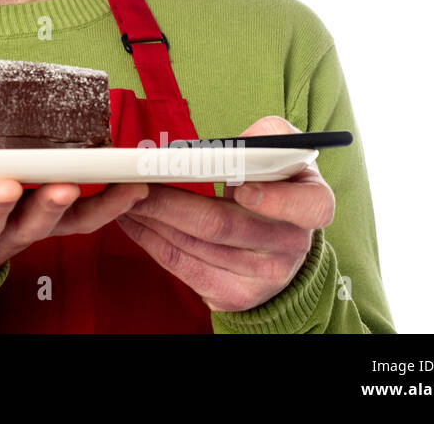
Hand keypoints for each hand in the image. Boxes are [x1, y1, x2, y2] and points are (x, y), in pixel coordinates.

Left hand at [116, 116, 334, 312]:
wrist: (278, 242)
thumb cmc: (274, 183)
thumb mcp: (283, 153)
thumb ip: (267, 138)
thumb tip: (238, 145)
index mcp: (313, 204)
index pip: (309, 207)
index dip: (275, 200)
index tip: (240, 189)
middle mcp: (292, 245)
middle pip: (224, 225)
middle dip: (170, 201)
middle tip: (133, 181)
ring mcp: (263, 276)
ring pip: (195, 246)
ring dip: (151, 218)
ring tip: (121, 195)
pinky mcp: (234, 294)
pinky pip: (182, 265)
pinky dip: (150, 240)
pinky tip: (131, 220)